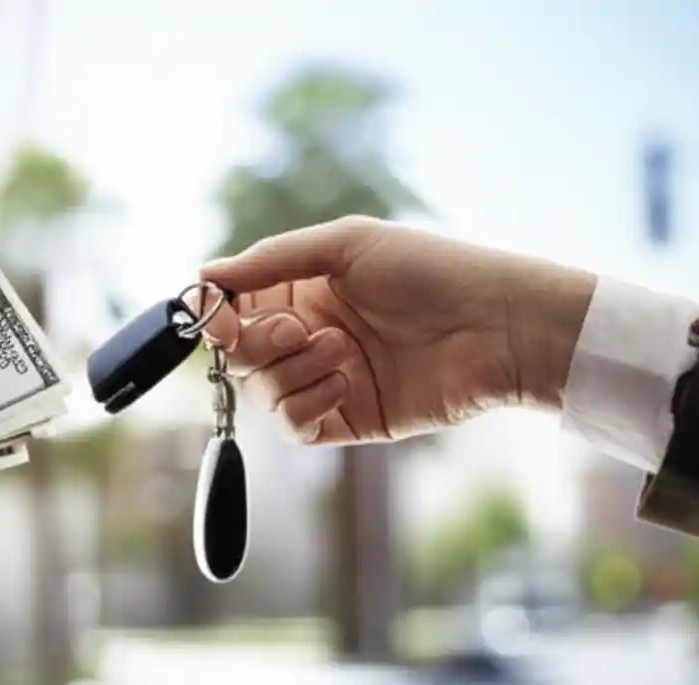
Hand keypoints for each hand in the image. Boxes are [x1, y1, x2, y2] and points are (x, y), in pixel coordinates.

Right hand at [199, 216, 595, 444]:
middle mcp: (307, 335)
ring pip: (261, 392)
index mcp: (301, 289)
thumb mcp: (346, 245)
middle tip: (298, 328)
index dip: (218, 314)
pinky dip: (305, 404)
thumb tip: (203, 276)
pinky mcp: (347, 420)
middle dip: (257, 343)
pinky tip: (344, 382)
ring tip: (344, 350)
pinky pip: (294, 426)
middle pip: (239, 355)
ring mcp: (325, 379)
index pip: (234, 308)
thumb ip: (272, 260)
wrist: (495, 326)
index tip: (217, 314)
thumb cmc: (429, 271)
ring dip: (291, 371)